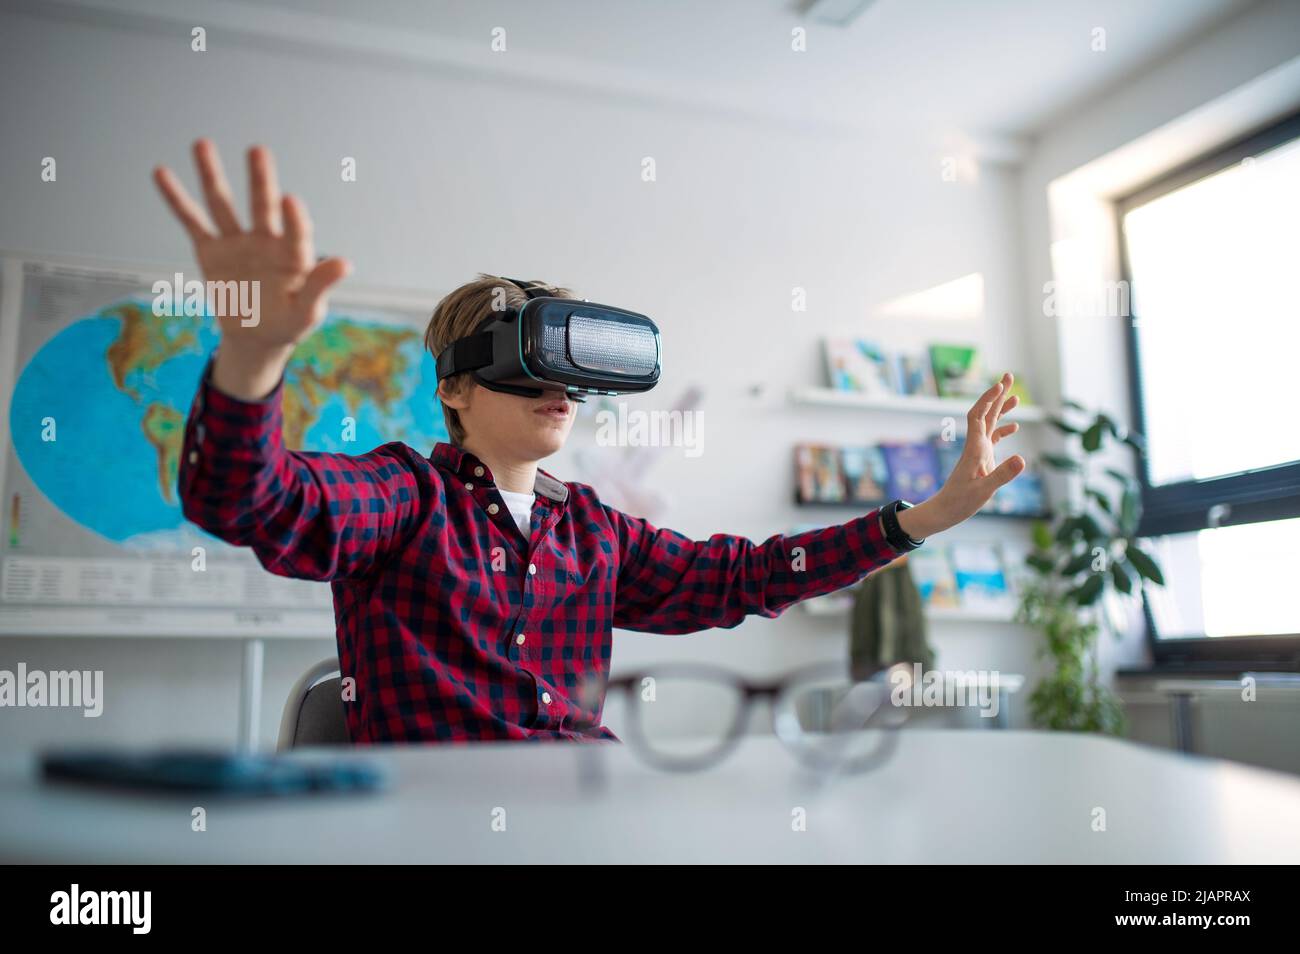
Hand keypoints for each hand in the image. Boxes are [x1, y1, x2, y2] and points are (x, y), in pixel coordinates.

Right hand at [153, 140, 349, 395]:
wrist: (257, 337)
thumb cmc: (289, 323)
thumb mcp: (307, 311)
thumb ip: (319, 286)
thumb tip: (345, 263)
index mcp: (293, 255)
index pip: (296, 232)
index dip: (294, 218)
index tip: (289, 200)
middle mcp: (265, 240)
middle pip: (261, 205)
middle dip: (260, 180)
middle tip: (258, 151)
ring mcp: (236, 243)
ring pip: (223, 204)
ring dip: (212, 175)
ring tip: (202, 144)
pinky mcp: (210, 251)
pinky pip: (191, 221)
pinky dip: (176, 199)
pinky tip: (162, 173)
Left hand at [898, 372, 1025, 539]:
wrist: (945, 510)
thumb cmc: (960, 502)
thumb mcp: (984, 491)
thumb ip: (1002, 475)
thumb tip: (1022, 459)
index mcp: (974, 448)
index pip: (980, 416)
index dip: (989, 399)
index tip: (1000, 384)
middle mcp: (975, 445)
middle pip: (986, 413)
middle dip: (997, 394)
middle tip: (1009, 375)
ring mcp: (978, 451)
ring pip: (990, 423)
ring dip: (1001, 408)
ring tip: (1016, 395)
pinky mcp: (981, 459)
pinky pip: (992, 438)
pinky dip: (1003, 429)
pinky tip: (1014, 426)